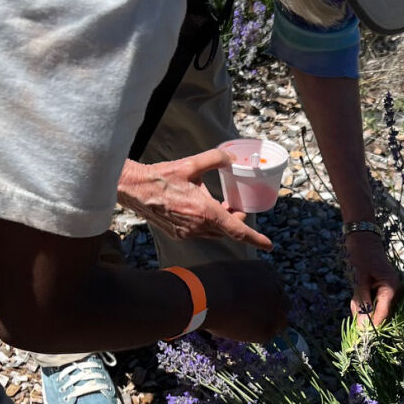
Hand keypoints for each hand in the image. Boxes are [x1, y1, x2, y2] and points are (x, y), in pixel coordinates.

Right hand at [117, 154, 271, 249]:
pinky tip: (201, 209)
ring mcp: (187, 233)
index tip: (268, 244)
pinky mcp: (178, 234)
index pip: (236, 230)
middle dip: (236, 221)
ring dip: (221, 222)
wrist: (134, 189)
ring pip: (214, 232)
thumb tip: (231, 159)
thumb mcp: (191, 164)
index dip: (255, 238)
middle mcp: (197, 227)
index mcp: (205, 212)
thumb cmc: (161, 177)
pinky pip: (200, 232)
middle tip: (238, 207)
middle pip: (226, 230)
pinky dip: (207, 224)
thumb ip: (215, 159)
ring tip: (222, 206)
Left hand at [346, 230, 402, 327]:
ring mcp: (390, 291)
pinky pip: (373, 302)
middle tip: (354, 300)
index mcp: (391, 289)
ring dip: (362, 305)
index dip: (371, 326)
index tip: (358, 333)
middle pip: (379, 314)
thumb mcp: (359, 280)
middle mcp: (394, 291)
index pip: (383, 316)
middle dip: (364, 313)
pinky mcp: (384, 290)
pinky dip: (363, 300)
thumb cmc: (361, 256)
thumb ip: (362, 303)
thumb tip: (362, 327)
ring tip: (356, 289)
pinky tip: (359, 289)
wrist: (364, 238)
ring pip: (374, 309)